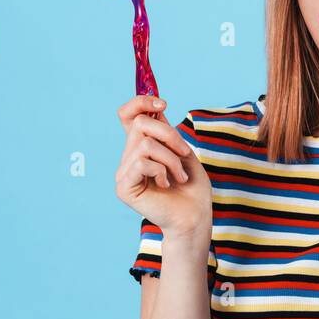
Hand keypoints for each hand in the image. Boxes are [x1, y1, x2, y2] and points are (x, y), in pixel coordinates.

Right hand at [114, 94, 211, 237]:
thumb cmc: (192, 187)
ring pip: (145, 144)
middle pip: (141, 124)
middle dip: (170, 136)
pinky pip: (141, 163)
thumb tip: (154, 104)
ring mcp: (124, 172)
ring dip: (171, 159)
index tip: (163, 105)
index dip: (140, 102)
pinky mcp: (124, 187)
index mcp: (141, 147)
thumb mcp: (182, 151)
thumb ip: (165, 129)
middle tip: (185, 155)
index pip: (128, 114)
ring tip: (179, 176)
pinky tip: (166, 184)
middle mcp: (129, 157)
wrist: (195, 216)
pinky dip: (161, 170)